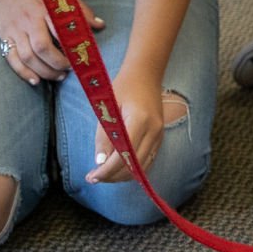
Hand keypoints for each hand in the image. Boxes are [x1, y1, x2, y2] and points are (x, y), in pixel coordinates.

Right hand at [0, 0, 103, 85]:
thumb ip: (79, 9)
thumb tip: (100, 25)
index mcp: (45, 8)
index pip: (59, 30)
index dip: (71, 47)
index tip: (81, 56)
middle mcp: (29, 20)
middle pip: (42, 48)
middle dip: (58, 63)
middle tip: (69, 69)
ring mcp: (15, 30)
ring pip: (27, 57)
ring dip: (44, 71)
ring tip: (59, 77)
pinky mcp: (4, 36)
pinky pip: (11, 59)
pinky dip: (23, 72)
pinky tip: (36, 80)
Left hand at [87, 68, 165, 183]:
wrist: (146, 74)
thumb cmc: (124, 86)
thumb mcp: (108, 107)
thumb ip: (104, 135)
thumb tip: (100, 162)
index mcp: (139, 121)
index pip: (123, 156)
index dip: (107, 170)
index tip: (92, 176)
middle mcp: (154, 131)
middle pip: (135, 165)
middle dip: (113, 176)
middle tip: (94, 177)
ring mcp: (160, 135)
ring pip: (143, 167)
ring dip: (123, 175)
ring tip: (105, 174)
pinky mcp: (160, 137)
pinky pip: (148, 160)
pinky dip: (134, 168)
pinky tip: (119, 168)